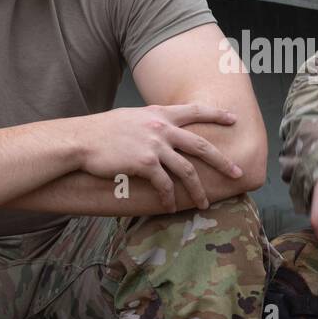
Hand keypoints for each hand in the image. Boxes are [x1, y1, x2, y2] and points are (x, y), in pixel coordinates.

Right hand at [76, 104, 242, 211]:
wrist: (81, 140)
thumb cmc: (101, 131)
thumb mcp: (131, 117)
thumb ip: (150, 122)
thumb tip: (162, 129)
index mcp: (159, 114)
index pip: (194, 110)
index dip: (216, 114)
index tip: (234, 118)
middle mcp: (161, 127)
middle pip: (200, 145)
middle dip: (221, 161)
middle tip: (237, 173)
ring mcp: (154, 145)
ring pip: (186, 170)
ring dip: (197, 190)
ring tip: (204, 203)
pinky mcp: (144, 163)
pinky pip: (164, 184)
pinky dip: (169, 198)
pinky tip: (171, 207)